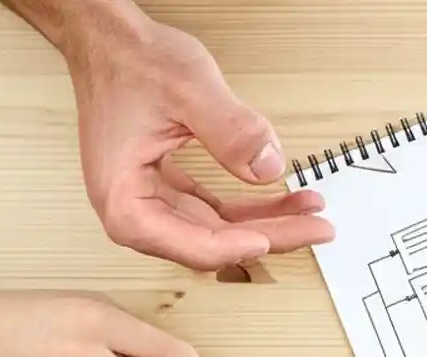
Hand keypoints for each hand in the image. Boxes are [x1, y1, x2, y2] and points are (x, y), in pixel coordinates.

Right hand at [65, 9, 333, 269]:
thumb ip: (231, 131)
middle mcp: (131, 208)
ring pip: (217, 228)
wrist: (109, 40)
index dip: (236, 246)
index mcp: (122, 198)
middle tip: (317, 227)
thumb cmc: (129, 62)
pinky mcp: (166, 186)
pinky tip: (282, 199)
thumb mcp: (189, 90)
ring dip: (266, 222)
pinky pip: (213, 208)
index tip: (275, 237)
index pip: (188, 243)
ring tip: (310, 211)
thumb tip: (268, 167)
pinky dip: (249, 206)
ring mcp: (149, 199)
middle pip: (210, 242)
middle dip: (269, 235)